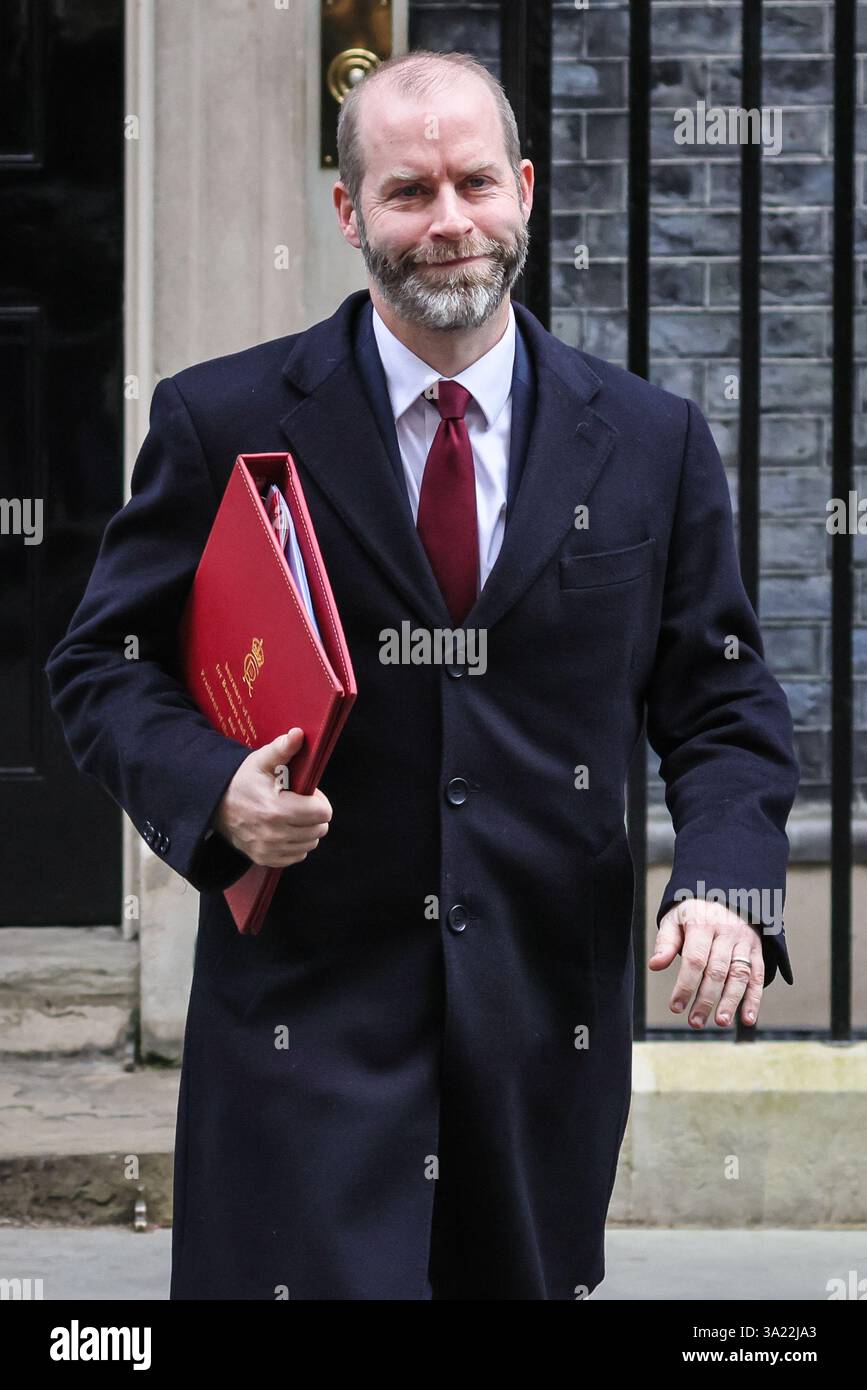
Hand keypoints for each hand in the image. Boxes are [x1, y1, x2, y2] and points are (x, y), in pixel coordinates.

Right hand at [213, 727, 332, 867]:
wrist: (214, 805)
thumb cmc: (242, 781)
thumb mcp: (260, 761)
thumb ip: (282, 749)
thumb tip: (298, 734)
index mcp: (277, 809)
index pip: (322, 813)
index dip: (319, 800)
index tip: (306, 794)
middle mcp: (274, 834)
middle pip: (319, 829)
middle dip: (315, 815)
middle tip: (299, 804)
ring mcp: (269, 849)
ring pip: (311, 844)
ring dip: (307, 830)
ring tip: (293, 816)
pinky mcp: (265, 859)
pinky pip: (298, 856)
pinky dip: (297, 844)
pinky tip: (286, 830)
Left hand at [649, 898, 763, 1028]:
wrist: (726, 893)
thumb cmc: (695, 912)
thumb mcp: (675, 918)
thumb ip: (666, 942)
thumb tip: (655, 965)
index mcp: (703, 924)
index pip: (695, 959)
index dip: (685, 985)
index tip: (676, 1007)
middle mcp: (726, 933)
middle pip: (718, 970)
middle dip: (706, 999)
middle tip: (694, 1022)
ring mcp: (744, 942)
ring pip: (740, 975)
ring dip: (731, 1001)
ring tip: (720, 1022)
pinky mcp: (757, 950)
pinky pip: (758, 976)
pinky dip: (754, 999)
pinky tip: (747, 1019)